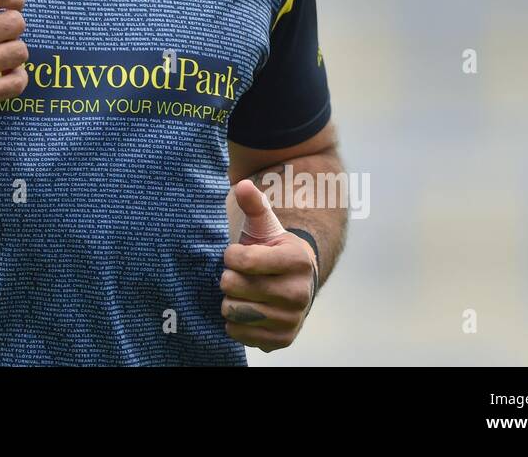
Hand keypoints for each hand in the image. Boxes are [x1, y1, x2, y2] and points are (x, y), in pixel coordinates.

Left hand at [219, 178, 318, 352]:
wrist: (295, 283)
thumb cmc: (273, 250)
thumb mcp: (266, 225)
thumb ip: (254, 204)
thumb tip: (243, 185)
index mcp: (297, 261)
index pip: (243, 260)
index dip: (231, 255)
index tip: (236, 253)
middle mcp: (299, 294)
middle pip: (234, 286)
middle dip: (228, 277)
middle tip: (238, 274)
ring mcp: (291, 320)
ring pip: (233, 311)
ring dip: (229, 299)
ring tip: (242, 290)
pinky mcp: (281, 340)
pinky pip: (238, 333)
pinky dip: (234, 322)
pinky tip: (246, 307)